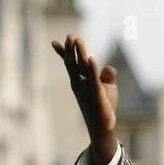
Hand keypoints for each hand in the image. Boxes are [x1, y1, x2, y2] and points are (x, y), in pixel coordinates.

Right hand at [52, 34, 118, 164]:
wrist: (103, 129)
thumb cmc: (104, 107)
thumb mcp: (107, 88)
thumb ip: (106, 76)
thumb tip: (109, 67)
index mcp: (79, 81)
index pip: (70, 65)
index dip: (64, 53)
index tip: (54, 42)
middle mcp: (80, 85)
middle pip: (73, 64)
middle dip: (71, 50)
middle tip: (69, 35)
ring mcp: (87, 91)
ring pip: (82, 70)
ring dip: (79, 54)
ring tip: (77, 39)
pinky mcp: (98, 97)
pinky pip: (94, 81)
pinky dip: (93, 70)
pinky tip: (91, 58)